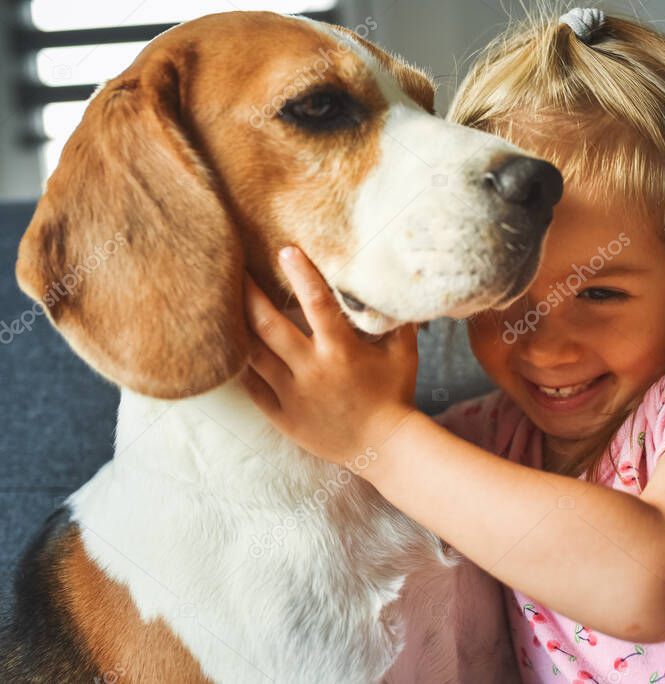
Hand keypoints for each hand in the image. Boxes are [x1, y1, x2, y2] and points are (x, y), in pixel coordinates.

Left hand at [242, 246, 420, 466]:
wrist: (384, 448)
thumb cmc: (396, 395)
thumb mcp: (404, 355)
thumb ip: (397, 321)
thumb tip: (395, 287)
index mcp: (341, 352)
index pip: (317, 304)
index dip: (301, 275)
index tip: (285, 250)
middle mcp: (312, 370)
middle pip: (268, 325)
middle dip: (248, 295)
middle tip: (233, 270)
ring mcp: (293, 395)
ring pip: (253, 355)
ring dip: (236, 327)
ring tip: (222, 306)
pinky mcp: (283, 417)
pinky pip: (252, 387)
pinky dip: (239, 367)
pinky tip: (229, 348)